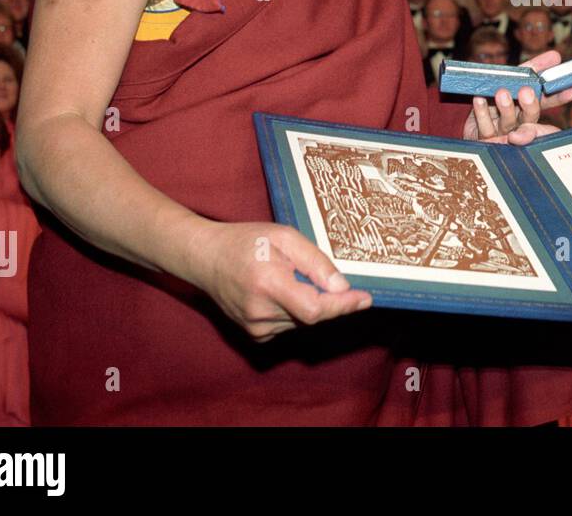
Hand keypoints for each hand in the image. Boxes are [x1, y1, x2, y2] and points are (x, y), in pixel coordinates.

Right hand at [184, 220, 370, 342]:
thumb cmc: (246, 241)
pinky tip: (281, 290)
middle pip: (312, 315)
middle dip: (329, 299)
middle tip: (333, 279)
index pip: (315, 309)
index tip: (365, 299)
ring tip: (289, 276)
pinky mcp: (255, 334)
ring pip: (302, 320)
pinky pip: (290, 324)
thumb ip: (314, 261)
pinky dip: (296, 309)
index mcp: (268, 284)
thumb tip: (341, 286)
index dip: (343, 306)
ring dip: (309, 302)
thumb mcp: (284, 237)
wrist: (206, 258)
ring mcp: (256, 327)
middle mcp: (261, 312)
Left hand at [461, 50, 571, 144]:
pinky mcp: (485, 138)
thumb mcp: (513, 79)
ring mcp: (503, 132)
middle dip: (530, 105)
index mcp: (528, 108)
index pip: (547, 103)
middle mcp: (519, 122)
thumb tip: (556, 55)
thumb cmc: (495, 97)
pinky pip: (485, 126)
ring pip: (508, 122)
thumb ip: (534, 68)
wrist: (469, 122)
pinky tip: (479, 99)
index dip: (559, 98)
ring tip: (502, 93)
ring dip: (505, 107)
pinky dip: (482, 112)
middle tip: (526, 92)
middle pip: (529, 117)